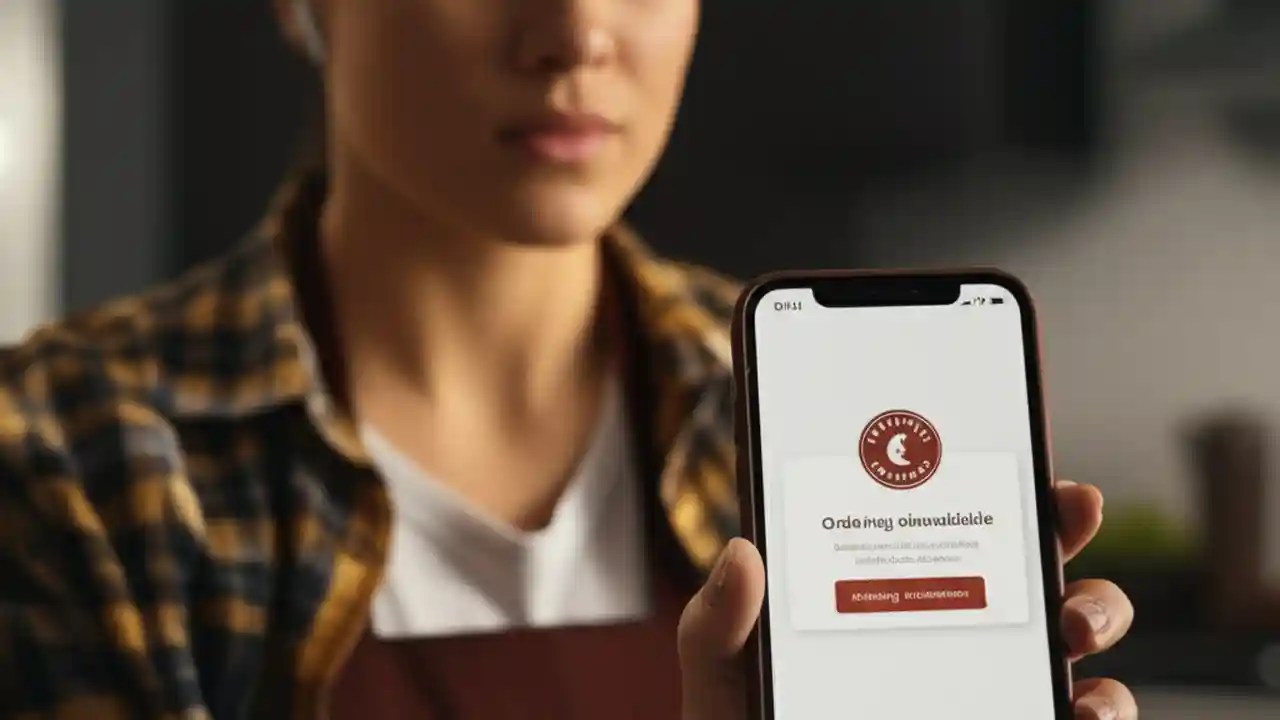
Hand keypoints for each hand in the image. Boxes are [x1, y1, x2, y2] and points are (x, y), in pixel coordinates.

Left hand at [677, 480, 1135, 719]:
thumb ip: (720, 618)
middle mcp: (945, 620)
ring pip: (1070, 631)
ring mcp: (985, 678)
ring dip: (1096, 610)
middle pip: (1028, 556)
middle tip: (1067, 512)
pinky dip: (1100, 708)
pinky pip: (1083, 714)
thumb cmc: (746, 717)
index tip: (1023, 456)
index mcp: (882, 580)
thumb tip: (741, 553)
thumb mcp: (720, 665)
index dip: (991, 475)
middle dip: (1064, 525)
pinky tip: (1079, 710)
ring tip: (1072, 623)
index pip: (945, 512)